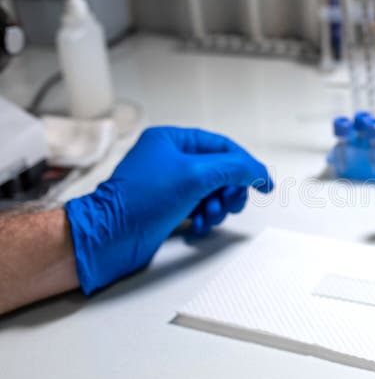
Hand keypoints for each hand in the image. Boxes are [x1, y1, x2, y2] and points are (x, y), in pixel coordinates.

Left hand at [65, 127, 272, 293]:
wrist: (107, 238)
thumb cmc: (138, 202)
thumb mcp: (195, 175)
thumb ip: (233, 168)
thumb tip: (258, 172)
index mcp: (172, 140)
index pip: (222, 146)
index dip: (245, 165)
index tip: (263, 183)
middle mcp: (170, 159)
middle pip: (220, 171)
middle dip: (230, 189)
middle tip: (231, 203)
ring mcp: (169, 185)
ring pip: (213, 191)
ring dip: (218, 206)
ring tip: (210, 216)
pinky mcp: (167, 208)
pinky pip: (200, 208)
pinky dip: (206, 217)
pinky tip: (199, 226)